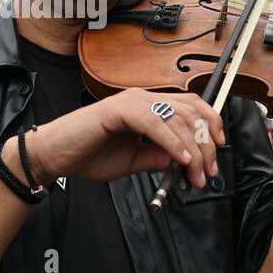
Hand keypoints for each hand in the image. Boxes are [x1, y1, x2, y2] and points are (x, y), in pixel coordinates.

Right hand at [18, 87, 225, 190]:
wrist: (54, 156)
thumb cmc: (87, 155)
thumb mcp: (133, 161)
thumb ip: (157, 157)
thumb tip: (183, 161)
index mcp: (146, 107)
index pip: (189, 106)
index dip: (210, 124)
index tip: (218, 151)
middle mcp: (141, 99)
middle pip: (190, 112)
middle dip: (206, 144)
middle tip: (209, 172)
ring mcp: (131, 101)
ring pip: (177, 118)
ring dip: (193, 150)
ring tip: (197, 174)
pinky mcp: (119, 110)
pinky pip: (156, 123)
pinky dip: (173, 142)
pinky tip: (182, 160)